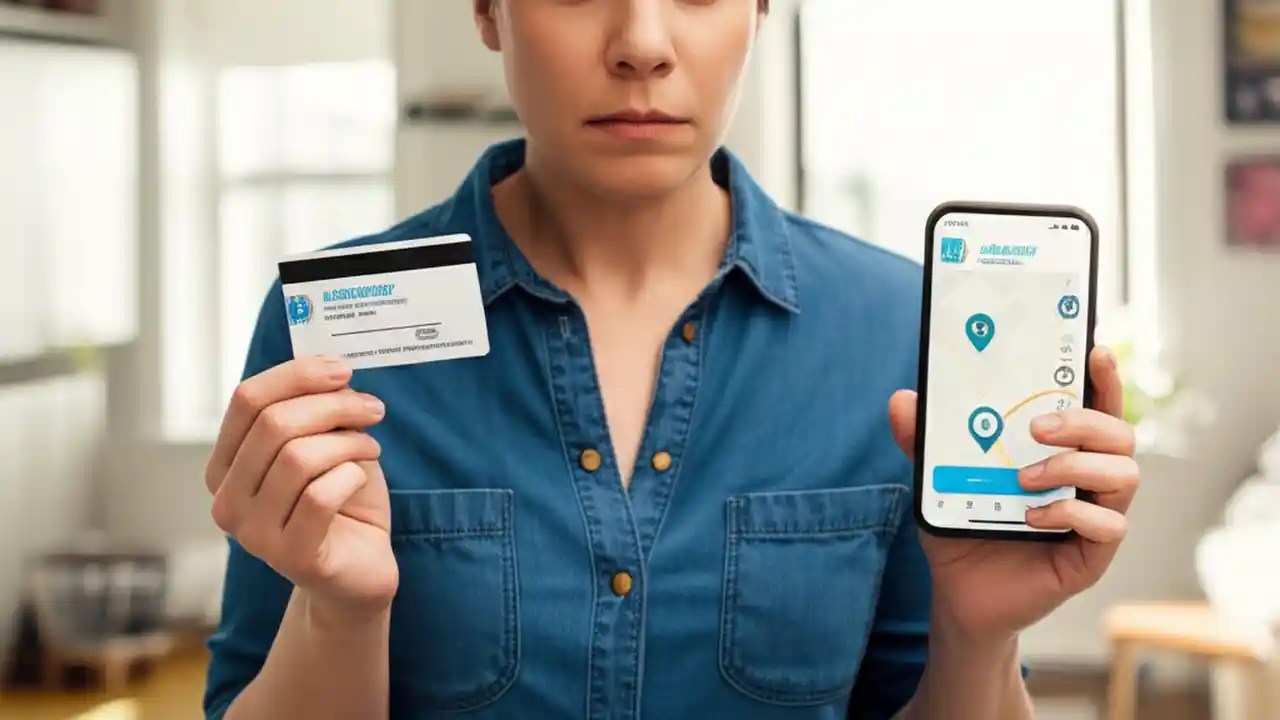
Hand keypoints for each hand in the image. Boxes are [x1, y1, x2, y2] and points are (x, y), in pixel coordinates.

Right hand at [205, 356, 397, 616]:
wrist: (359, 570)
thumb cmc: (341, 501)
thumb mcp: (325, 445)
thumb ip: (316, 411)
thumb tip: (331, 370)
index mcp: (225, 465)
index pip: (246, 399)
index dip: (296, 374)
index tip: (343, 369)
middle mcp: (227, 500)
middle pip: (274, 424)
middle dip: (334, 406)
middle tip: (372, 409)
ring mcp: (254, 534)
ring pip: (299, 457)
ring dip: (348, 442)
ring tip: (369, 447)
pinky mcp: (291, 557)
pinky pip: (321, 496)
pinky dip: (352, 476)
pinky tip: (360, 479)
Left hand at [889, 346, 1138, 638]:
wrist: (959, 594)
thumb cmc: (963, 525)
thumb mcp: (937, 479)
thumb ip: (921, 441)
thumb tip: (901, 399)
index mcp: (1062, 450)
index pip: (1098, 407)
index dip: (1104, 378)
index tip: (1094, 351)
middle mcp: (1088, 479)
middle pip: (1121, 435)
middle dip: (1084, 422)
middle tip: (1035, 428)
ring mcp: (1095, 515)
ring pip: (1125, 475)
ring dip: (1075, 466)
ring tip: (1024, 478)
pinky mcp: (1093, 555)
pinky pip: (1109, 525)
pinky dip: (1070, 514)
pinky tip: (1032, 517)